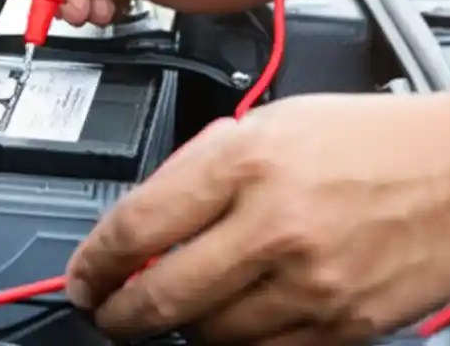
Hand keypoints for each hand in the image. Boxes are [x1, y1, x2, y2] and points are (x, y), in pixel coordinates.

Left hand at [64, 95, 449, 343]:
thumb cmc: (367, 140)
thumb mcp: (268, 125)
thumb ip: (196, 173)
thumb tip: (139, 226)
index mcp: (246, 163)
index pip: (137, 225)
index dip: (94, 261)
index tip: (82, 277)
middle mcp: (276, 226)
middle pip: (161, 295)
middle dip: (118, 314)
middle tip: (106, 313)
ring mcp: (312, 284)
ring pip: (208, 334)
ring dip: (178, 327)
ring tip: (176, 307)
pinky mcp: (343, 325)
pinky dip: (234, 340)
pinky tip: (232, 317)